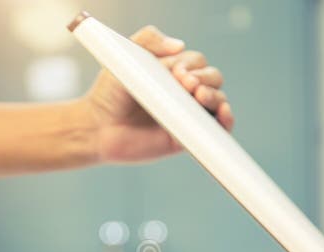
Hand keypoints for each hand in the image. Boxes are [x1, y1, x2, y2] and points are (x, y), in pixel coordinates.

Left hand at [83, 25, 233, 162]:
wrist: (97, 127)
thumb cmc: (110, 94)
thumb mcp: (125, 57)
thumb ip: (148, 40)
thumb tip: (179, 45)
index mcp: (173, 72)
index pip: (197, 63)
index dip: (193, 65)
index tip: (177, 71)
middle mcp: (183, 93)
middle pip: (212, 79)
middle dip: (205, 78)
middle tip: (185, 83)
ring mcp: (186, 116)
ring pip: (218, 101)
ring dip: (216, 96)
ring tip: (199, 96)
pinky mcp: (186, 139)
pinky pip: (216, 130)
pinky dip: (226, 121)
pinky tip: (222, 113)